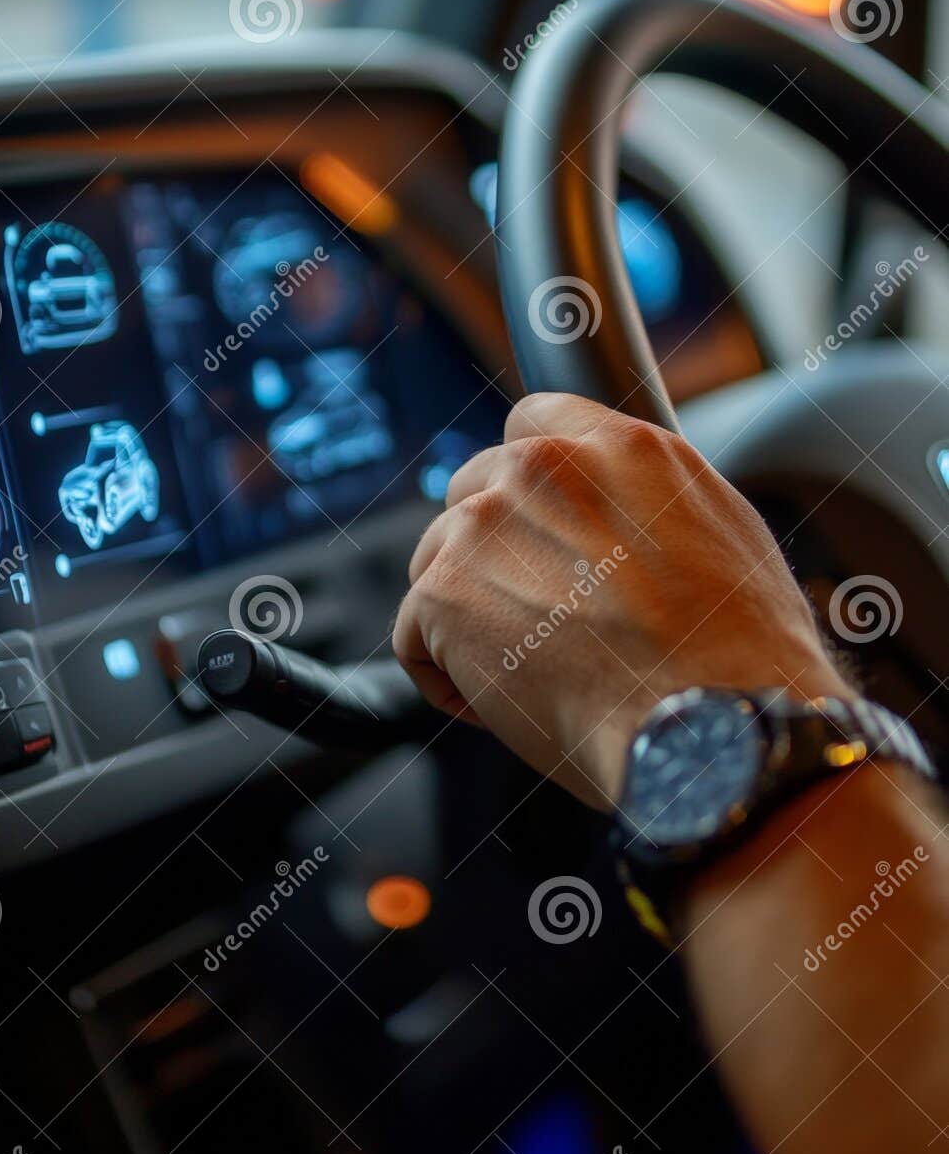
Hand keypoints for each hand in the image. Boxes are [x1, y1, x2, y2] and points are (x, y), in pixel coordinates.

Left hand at [393, 393, 852, 809]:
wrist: (711, 730)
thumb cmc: (739, 662)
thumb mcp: (726, 540)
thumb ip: (652, 505)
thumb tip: (627, 518)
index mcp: (621, 448)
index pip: (533, 423)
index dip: (526, 483)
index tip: (533, 528)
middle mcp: (546, 469)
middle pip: (473, 487)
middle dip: (491, 550)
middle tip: (537, 618)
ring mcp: (486, 526)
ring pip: (437, 558)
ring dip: (467, 613)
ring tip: (528, 674)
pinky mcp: (444, 592)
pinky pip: (414, 632)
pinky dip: (444, 676)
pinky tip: (496, 706)